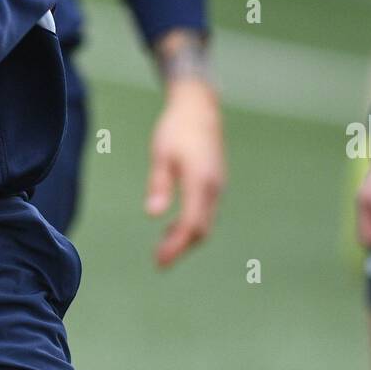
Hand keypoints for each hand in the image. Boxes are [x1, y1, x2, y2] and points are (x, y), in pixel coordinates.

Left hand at [145, 79, 225, 267]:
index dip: (176, 246)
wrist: (200, 108)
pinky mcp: (215, 183)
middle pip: (201, 230)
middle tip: (159, 260)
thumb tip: (153, 214)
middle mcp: (213, 187)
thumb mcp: (162, 153)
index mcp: (200, 180)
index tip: (160, 262)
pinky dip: (192, 225)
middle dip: (181, 247)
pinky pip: (206, 213)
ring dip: (186, 238)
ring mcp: (217, 186)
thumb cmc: (176, 128)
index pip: (191, 224)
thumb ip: (159, 184)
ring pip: (205, 223)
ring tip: (162, 247)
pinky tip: (173, 226)